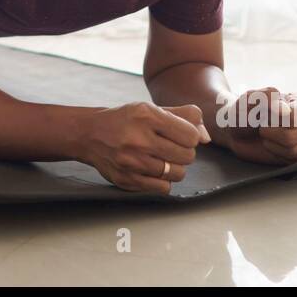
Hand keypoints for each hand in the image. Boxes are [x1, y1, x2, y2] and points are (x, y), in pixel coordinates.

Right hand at [77, 102, 211, 192]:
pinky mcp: (127, 180)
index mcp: (146, 115)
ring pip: (177, 174)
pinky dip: (163, 180)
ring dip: (175, 168)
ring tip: (163, 159)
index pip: (191, 136)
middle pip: (187, 156)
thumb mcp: (152, 108)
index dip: (191, 137)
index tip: (180, 135)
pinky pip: (163, 188)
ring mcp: (131, 162)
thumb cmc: (126, 120)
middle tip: (170, 147)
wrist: (90, 134)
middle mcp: (138, 139)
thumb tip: (206, 137)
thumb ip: (184, 116)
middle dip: (184, 153)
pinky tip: (153, 169)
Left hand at [220, 87, 296, 165]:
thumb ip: (266, 95)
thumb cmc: (244, 113)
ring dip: (271, 144)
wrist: (237, 133)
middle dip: (270, 133)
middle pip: (293, 136)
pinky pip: (295, 161)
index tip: (263, 117)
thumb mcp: (249, 98)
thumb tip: (285, 109)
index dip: (276, 119)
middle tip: (263, 127)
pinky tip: (272, 146)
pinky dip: (277, 155)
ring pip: (294, 150)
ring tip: (267, 136)